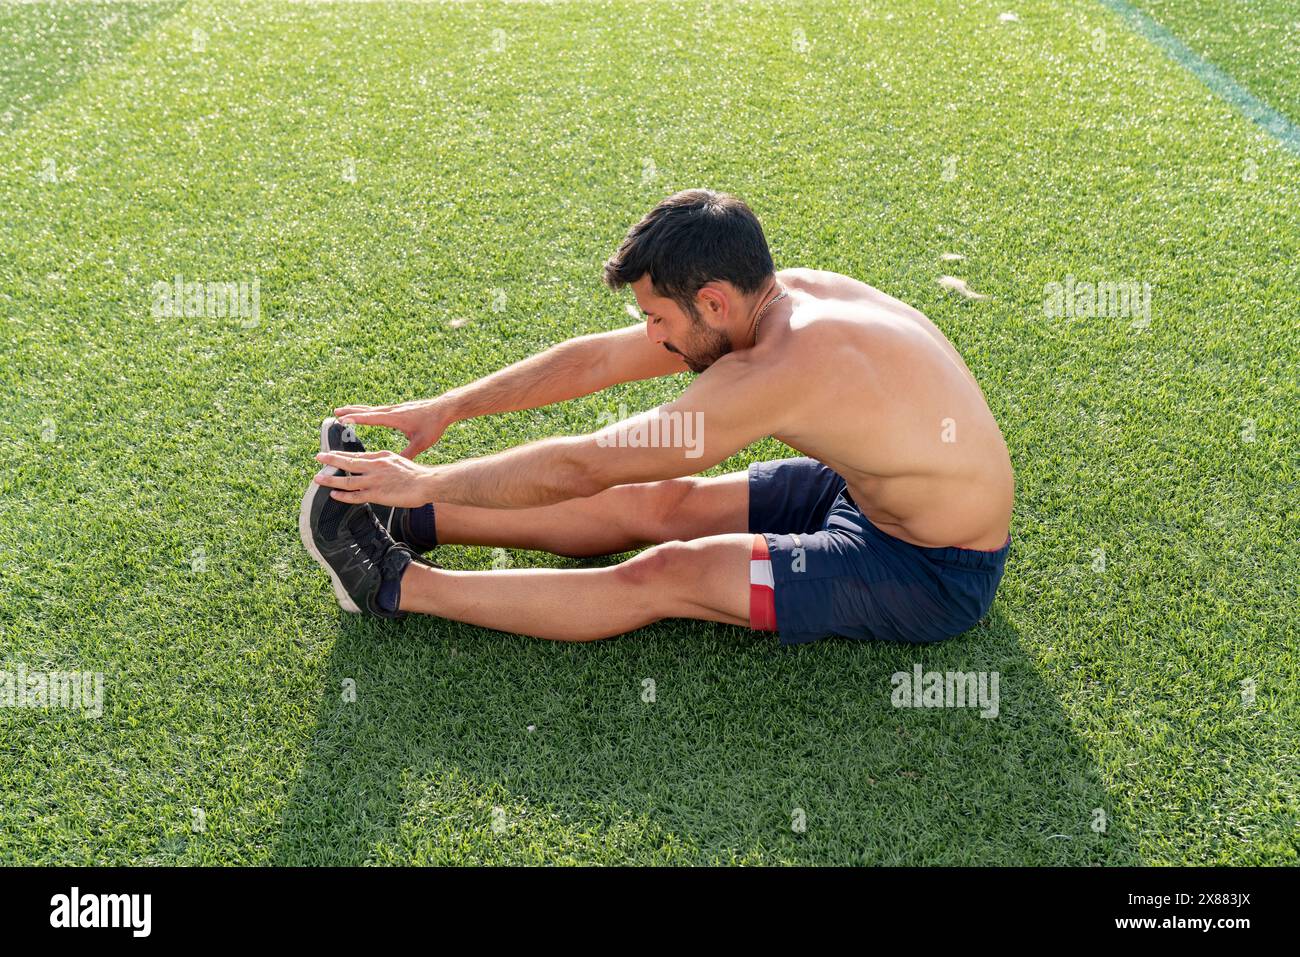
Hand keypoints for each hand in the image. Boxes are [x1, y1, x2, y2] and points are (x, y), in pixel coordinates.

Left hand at [313, 450, 437, 507]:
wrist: (426, 482)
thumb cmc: (417, 474)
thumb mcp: (399, 460)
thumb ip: (386, 463)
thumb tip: (377, 466)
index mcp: (381, 456)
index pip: (357, 455)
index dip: (342, 455)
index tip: (331, 454)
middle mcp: (374, 466)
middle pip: (347, 462)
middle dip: (331, 460)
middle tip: (318, 457)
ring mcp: (374, 480)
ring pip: (347, 479)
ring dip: (330, 479)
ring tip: (318, 478)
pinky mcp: (376, 494)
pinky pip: (355, 496)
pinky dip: (343, 495)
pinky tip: (333, 494)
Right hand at [333, 397, 455, 457]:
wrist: (444, 409)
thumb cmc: (434, 425)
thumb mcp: (421, 443)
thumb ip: (408, 454)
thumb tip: (396, 465)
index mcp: (395, 418)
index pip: (371, 418)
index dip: (356, 419)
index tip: (342, 419)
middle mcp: (393, 411)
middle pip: (367, 411)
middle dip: (350, 411)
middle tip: (335, 413)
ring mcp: (395, 409)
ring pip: (372, 409)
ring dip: (357, 410)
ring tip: (344, 410)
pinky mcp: (399, 409)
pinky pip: (379, 410)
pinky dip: (369, 411)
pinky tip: (367, 414)